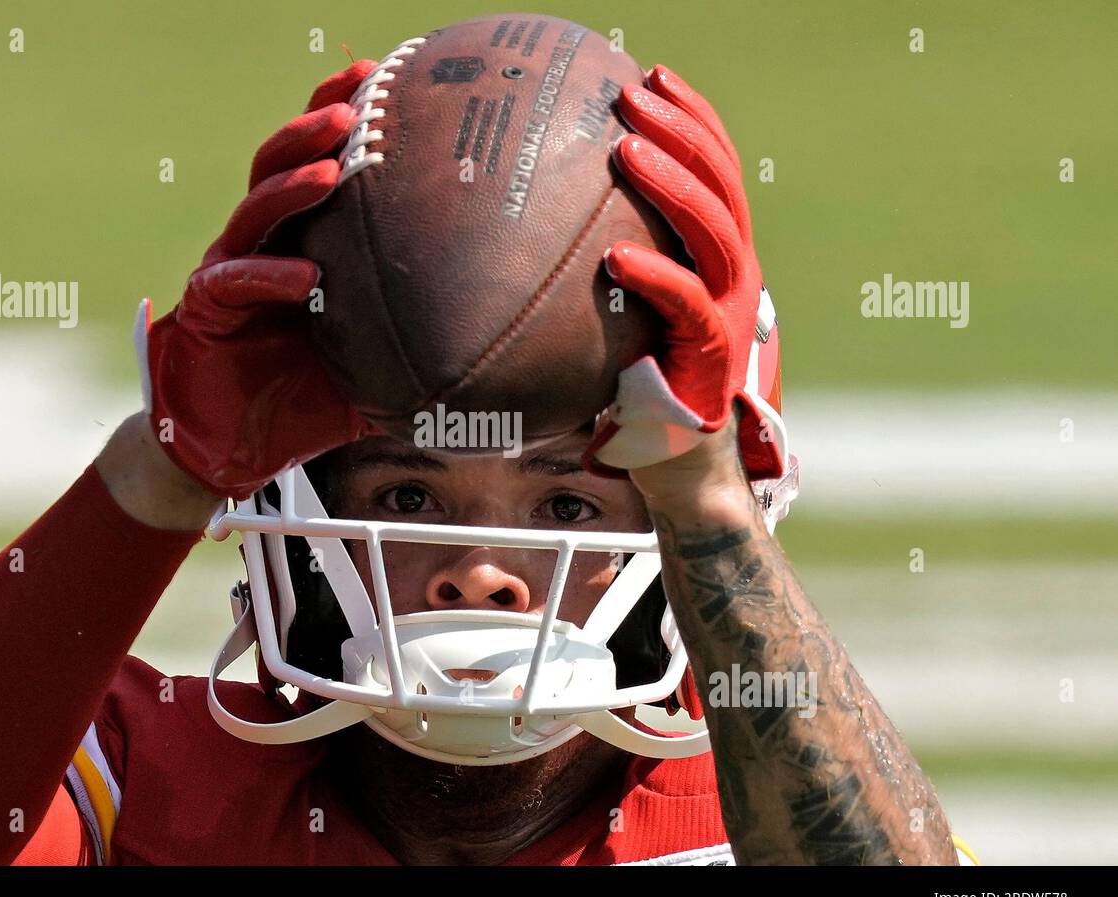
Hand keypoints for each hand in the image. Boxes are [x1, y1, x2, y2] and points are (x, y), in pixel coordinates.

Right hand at [139, 60, 378, 499]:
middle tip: (356, 101)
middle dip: (315, 126)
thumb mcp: (374, 371)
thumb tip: (500, 362)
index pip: (320, 170)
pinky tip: (306, 275)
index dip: (343, 125)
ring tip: (333, 166)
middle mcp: (264, 246)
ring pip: (256, 209)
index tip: (384, 84)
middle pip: (282, 165)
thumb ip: (421, 352)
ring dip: (293, 184)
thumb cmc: (300, 401)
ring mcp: (232, 270)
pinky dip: (271, 276)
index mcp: (300, 245)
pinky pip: (238, 281)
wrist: (232, 446)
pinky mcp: (209, 309)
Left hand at [584, 65, 786, 496]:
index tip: (649, 75)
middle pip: (721, 184)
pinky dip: (657, 276)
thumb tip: (519, 223)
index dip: (690, 117)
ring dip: (674, 182)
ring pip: (717, 230)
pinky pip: (689, 305)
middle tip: (632, 92)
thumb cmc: (634, 385)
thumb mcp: (618, 312)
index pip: (715, 169)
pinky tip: (617, 256)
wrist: (673, 463)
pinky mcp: (717, 357)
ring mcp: (731, 312)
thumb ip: (600, 264)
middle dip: (680, 129)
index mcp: (716, 255)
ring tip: (627, 147)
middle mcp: (734, 274)